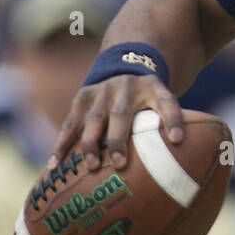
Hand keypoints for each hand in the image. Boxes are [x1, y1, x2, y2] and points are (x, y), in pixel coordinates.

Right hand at [48, 74, 183, 172]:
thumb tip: (179, 161)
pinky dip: (62, 143)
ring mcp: (103, 90)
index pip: (168, 103)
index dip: (173, 120)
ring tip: (90, 166)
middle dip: (119, 139)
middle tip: (119, 164)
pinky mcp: (83, 96)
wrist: (124, 68)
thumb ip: (168, 124)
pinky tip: (55, 165)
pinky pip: (71, 122)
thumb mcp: (162, 102)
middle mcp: (128, 87)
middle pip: (122, 114)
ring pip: (95, 118)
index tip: (177, 140)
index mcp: (154, 88)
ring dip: (90, 143)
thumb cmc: (147, 101)